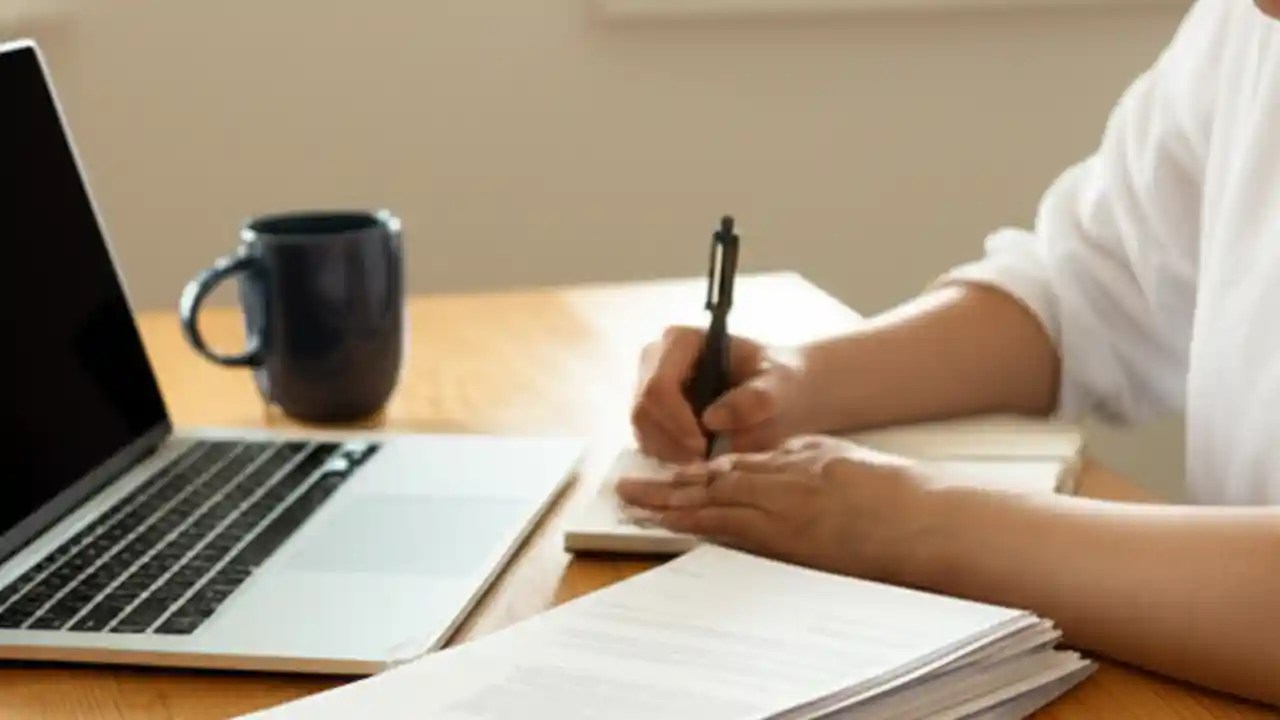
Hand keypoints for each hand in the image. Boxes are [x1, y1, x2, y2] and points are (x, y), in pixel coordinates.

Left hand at [615, 435, 932, 583]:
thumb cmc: (895, 497)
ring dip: (668, 501)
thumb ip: (814, 464)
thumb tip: (792, 471)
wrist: (918, 515)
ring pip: (711, 497)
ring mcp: (778, 502)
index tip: (676, 475)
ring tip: (633, 502)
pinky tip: (668, 523)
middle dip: (670, 483)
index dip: (701, 471)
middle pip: (713, 477)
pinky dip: (693, 521)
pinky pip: (726, 525)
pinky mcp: (781, 531)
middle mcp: (780, 475)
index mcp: (798, 457)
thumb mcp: (846, 465)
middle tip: (633, 486)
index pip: (738, 464)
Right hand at [630, 326, 809, 462]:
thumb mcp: (780, 386)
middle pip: (643, 409)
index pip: (660, 386)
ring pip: (642, 429)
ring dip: (670, 454)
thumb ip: (755, 398)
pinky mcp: (652, 413)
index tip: (705, 449)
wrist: (782, 393)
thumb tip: (712, 420)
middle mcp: (656, 359)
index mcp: (681, 341)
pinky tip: (699, 462)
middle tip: (706, 463)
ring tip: (707, 463)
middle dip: (672, 442)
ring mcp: (649, 386)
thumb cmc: (781, 382)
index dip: (677, 422)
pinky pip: (647, 441)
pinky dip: (669, 458)